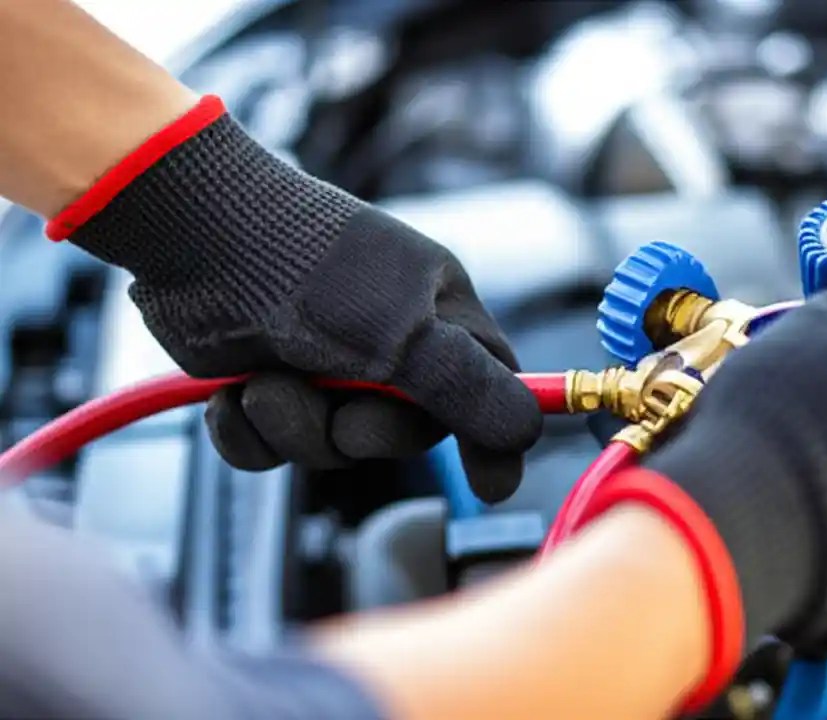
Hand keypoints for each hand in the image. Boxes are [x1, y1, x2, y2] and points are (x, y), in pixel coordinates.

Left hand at [61, 98, 540, 502]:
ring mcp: (325, 366)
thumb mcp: (406, 336)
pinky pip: (270, 448)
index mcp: (439, 317)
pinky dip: (247, 431)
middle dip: (360, 432)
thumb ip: (471, 389)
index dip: (493, 439)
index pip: (490, 390)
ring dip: (292, 427)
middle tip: (339, 409)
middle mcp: (388, 344)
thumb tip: (527, 433)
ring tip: (266, 382)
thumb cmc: (311, 270)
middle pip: (401, 435)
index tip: (491, 485)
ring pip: (327, 447)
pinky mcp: (267, 382)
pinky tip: (231, 395)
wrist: (194, 234)